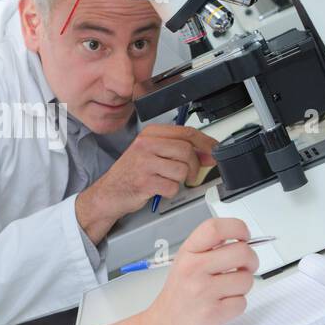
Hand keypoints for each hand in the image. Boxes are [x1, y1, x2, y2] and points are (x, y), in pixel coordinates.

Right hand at [76, 125, 215, 242]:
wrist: (109, 192)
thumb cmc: (132, 173)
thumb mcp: (152, 153)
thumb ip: (179, 151)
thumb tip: (208, 154)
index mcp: (150, 134)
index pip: (186, 132)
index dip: (206, 142)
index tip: (214, 150)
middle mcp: (146, 145)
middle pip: (187, 151)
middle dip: (194, 166)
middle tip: (190, 175)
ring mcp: (144, 163)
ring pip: (182, 170)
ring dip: (180, 181)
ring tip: (167, 181)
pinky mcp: (145, 182)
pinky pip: (173, 187)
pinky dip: (170, 192)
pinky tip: (159, 189)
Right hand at [140, 216, 257, 324]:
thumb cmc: (177, 298)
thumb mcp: (185, 265)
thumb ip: (209, 251)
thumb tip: (244, 242)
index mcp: (187, 253)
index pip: (216, 228)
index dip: (238, 228)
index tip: (244, 237)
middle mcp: (193, 269)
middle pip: (241, 252)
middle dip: (251, 261)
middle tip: (244, 267)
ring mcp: (202, 291)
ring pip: (246, 280)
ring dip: (242, 288)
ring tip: (225, 292)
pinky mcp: (211, 313)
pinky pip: (242, 303)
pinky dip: (236, 307)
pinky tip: (221, 307)